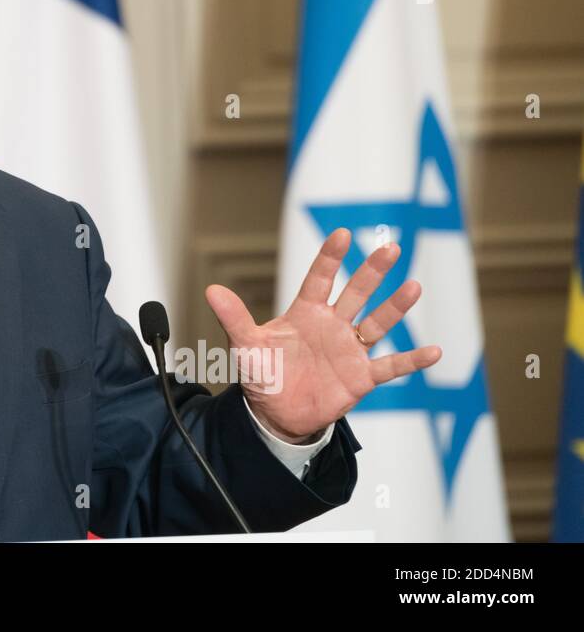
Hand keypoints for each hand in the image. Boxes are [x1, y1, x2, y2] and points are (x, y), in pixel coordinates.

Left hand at [205, 228, 440, 442]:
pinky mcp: (362, 377)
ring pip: (378, 322)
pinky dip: (412, 360)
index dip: (330, 258)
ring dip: (396, 307)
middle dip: (372, 271)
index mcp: (305, 313)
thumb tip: (211, 290)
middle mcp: (332, 325)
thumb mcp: (245, 346)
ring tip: (414, 286)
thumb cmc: (262, 374)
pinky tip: (435, 350)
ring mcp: (349, 349)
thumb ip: (234, 318)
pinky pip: (391, 366)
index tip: (343, 233)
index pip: (319, 279)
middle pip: (356, 293)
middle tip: (390, 247)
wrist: (276, 413)